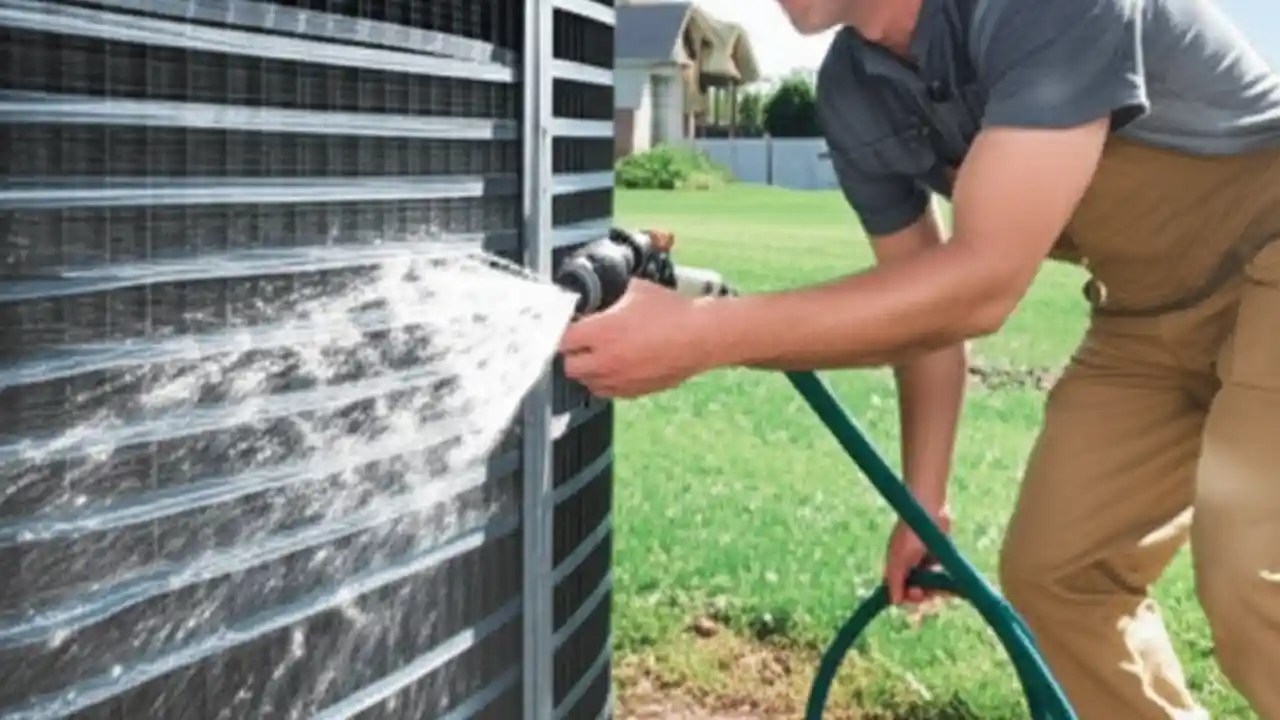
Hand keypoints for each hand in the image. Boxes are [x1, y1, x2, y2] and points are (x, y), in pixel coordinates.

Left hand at [558, 279, 718, 398]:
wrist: (701, 336)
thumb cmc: (674, 312)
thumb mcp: (637, 289)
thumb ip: (614, 292)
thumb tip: (604, 290)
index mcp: (601, 332)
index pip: (563, 340)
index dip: (564, 332)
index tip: (569, 327)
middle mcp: (606, 360)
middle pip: (569, 366)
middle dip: (572, 354)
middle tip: (581, 343)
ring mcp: (620, 379)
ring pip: (587, 382)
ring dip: (588, 370)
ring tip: (599, 355)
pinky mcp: (634, 391)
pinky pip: (608, 391)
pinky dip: (607, 381)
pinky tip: (617, 366)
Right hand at [883, 504, 950, 605]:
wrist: (929, 509)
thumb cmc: (910, 533)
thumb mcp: (899, 559)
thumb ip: (895, 581)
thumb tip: (894, 603)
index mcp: (895, 568)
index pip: (899, 592)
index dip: (908, 597)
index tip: (918, 593)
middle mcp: (909, 568)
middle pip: (916, 592)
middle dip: (926, 595)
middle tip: (935, 593)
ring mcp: (924, 564)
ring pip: (931, 587)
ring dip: (938, 591)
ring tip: (948, 590)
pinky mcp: (939, 560)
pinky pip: (942, 577)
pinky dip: (947, 583)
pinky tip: (954, 586)